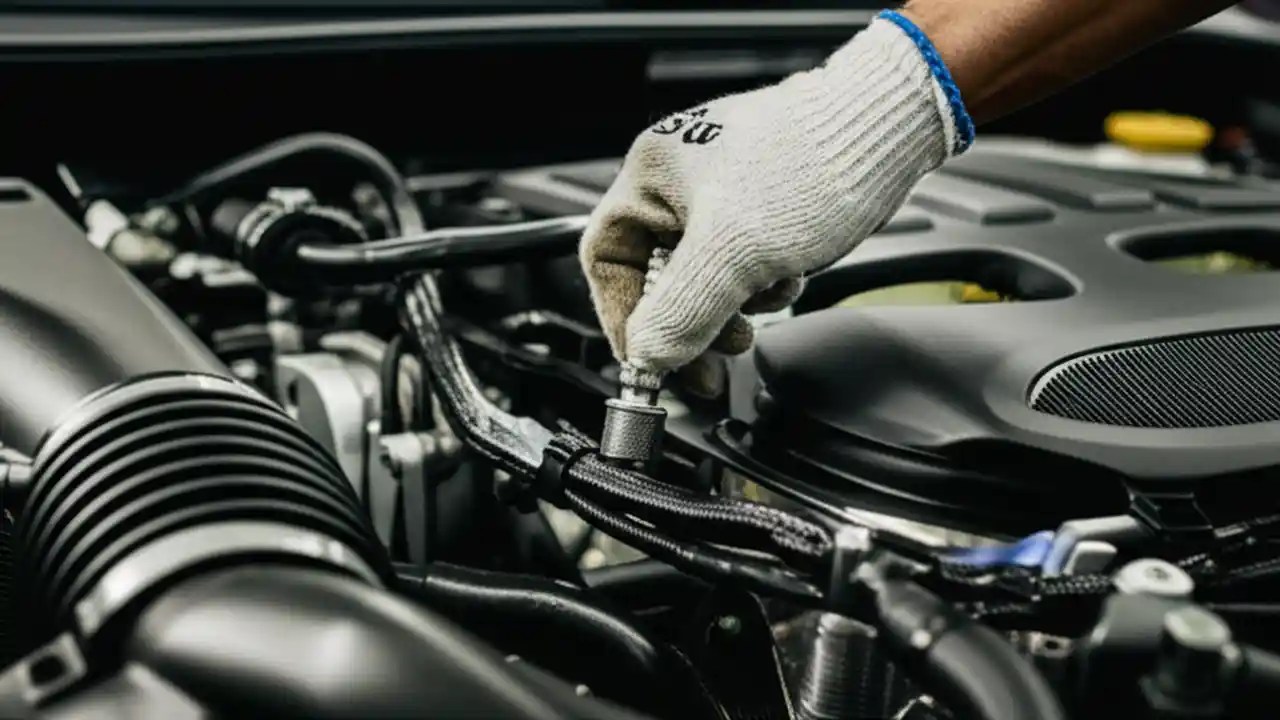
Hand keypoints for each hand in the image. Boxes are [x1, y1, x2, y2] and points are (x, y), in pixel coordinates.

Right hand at [579, 13, 972, 394]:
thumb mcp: (735, 251)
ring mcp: (723, 196)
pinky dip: (763, 283)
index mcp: (651, 175)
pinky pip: (742, 267)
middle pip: (658, 277)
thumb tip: (650, 354)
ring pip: (705, 278)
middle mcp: (680, 183)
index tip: (647, 358)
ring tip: (765, 298)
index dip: (620, 316)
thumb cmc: (812, 161)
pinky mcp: (761, 210)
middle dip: (689, 321)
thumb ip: (683, 310)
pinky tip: (789, 273)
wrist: (888, 126)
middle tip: (711, 359)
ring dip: (733, 304)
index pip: (606, 260)